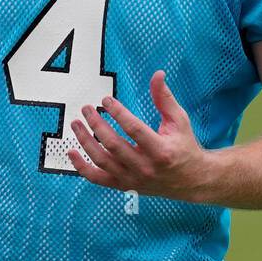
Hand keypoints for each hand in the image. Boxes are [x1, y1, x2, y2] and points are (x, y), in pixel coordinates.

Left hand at [68, 70, 210, 199]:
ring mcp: (132, 179)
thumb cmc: (184, 146)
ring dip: (85, 141)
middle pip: (113, 145)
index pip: (134, 129)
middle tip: (86, 109)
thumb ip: (165, 98)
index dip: (118, 113)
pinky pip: (97, 179)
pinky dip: (81, 167)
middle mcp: (145, 167)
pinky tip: (71, 151)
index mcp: (160, 150)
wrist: (190, 180)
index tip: (105, 101)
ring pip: (102, 161)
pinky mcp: (124, 186)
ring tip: (76, 124)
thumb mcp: (179, 120)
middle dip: (96, 125)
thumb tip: (157, 74)